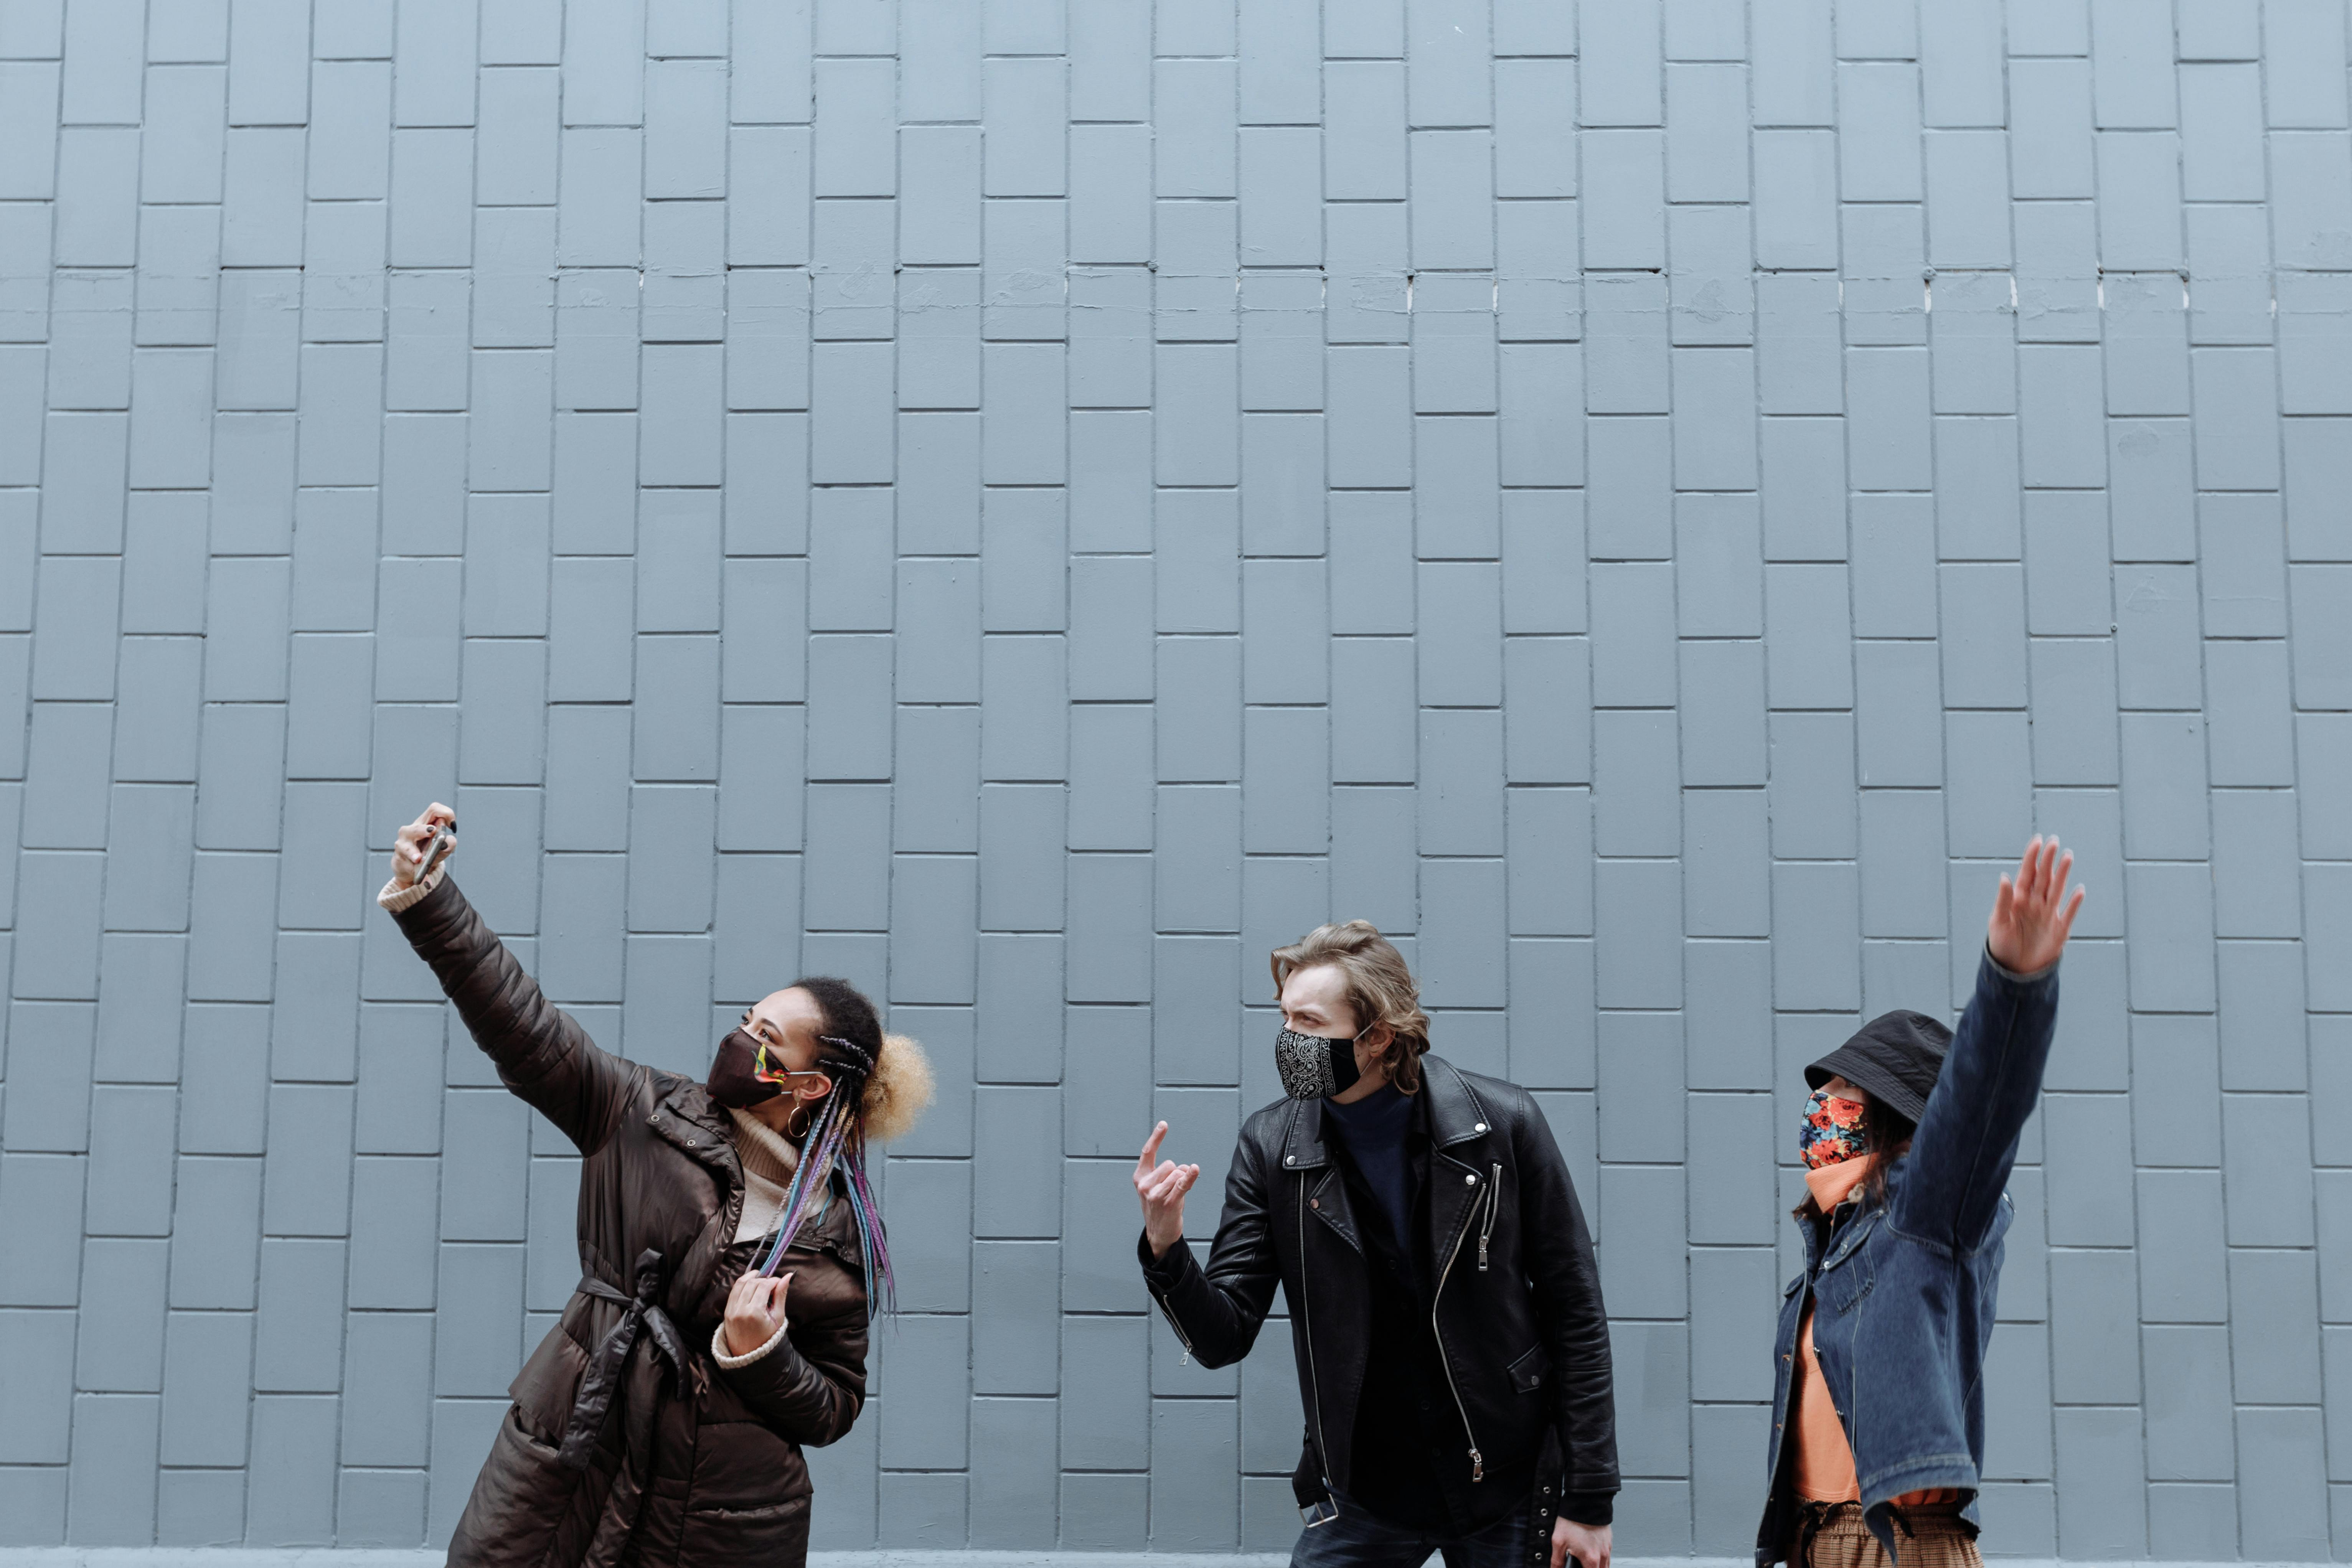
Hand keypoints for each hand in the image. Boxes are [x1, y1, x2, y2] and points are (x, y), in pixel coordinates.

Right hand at [391, 802, 455, 888]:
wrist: (416, 870)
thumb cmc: (429, 854)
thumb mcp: (442, 850)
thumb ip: (448, 845)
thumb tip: (449, 841)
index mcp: (426, 824)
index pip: (434, 810)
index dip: (445, 813)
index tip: (452, 826)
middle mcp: (412, 830)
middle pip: (417, 826)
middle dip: (424, 830)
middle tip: (433, 832)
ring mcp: (403, 844)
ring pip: (405, 845)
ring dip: (413, 853)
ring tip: (419, 859)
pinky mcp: (399, 858)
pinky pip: (407, 865)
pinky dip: (416, 873)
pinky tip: (425, 882)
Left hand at [723, 1270, 789, 1356]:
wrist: (748, 1355)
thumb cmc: (767, 1338)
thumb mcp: (778, 1317)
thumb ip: (781, 1295)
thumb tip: (788, 1276)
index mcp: (755, 1313)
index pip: (764, 1286)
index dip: (773, 1280)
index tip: (779, 1283)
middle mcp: (741, 1310)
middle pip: (752, 1283)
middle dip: (763, 1278)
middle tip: (771, 1283)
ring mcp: (731, 1310)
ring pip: (740, 1283)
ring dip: (751, 1278)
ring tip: (761, 1280)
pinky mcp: (727, 1311)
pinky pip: (733, 1291)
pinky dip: (742, 1284)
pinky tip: (750, 1285)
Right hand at [1134, 1122, 1198, 1260]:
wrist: (1159, 1233)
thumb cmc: (1159, 1206)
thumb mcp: (1157, 1186)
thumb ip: (1168, 1172)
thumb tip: (1187, 1168)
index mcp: (1139, 1177)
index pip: (1147, 1152)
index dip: (1156, 1137)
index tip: (1164, 1124)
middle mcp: (1144, 1185)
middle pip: (1170, 1164)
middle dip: (1176, 1172)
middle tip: (1172, 1189)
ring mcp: (1155, 1194)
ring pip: (1178, 1173)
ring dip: (1182, 1181)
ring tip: (1175, 1195)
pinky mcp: (1168, 1202)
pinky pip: (1182, 1184)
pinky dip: (1190, 1176)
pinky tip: (1195, 1169)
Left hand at [1554, 1517, 1610, 1567]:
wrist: (1586, 1501)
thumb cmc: (1573, 1520)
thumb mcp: (1558, 1541)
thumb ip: (1557, 1561)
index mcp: (1591, 1559)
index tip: (1576, 1567)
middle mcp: (1602, 1555)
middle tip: (1580, 1564)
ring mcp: (1607, 1547)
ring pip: (1605, 1566)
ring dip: (1597, 1567)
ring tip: (1586, 1562)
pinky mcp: (1608, 1540)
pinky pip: (1607, 1556)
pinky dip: (1601, 1559)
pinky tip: (1591, 1553)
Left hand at [1987, 834, 2083, 975]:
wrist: (2015, 969)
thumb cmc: (2002, 944)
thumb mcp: (1998, 922)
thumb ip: (2003, 900)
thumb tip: (2004, 877)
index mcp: (2018, 899)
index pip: (2027, 874)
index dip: (2032, 857)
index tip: (2037, 840)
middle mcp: (2035, 903)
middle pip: (2044, 877)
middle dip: (2048, 859)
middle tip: (2054, 841)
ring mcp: (2048, 914)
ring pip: (2057, 890)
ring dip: (2063, 874)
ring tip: (2068, 856)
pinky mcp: (2059, 929)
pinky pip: (2068, 913)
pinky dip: (2074, 903)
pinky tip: (2079, 890)